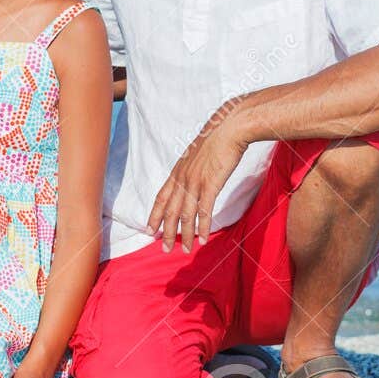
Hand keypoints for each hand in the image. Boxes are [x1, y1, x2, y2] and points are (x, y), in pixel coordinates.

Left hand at [146, 110, 249, 252]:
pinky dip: (203, 227)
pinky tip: (203, 239)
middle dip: (166, 231)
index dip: (154, 215)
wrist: (229, 127)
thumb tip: (194, 176)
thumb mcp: (197, 154)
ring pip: (185, 215)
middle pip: (170, 211)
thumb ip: (193, 168)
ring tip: (185, 250)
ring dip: (185, 235)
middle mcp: (183, 178)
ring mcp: (195, 182)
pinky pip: (204, 211)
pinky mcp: (211, 184)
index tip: (149, 229)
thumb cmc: (217, 138)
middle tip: (164, 248)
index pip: (161, 197)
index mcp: (178, 171)